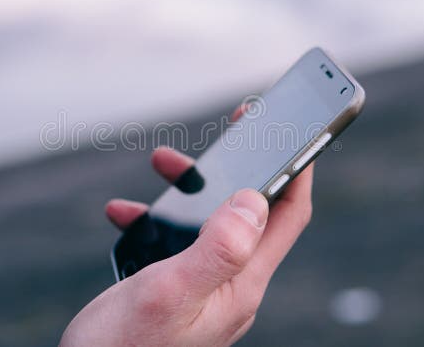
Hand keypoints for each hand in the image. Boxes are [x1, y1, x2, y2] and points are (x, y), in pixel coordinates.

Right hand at [59, 144, 313, 346]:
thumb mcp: (168, 293)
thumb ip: (216, 250)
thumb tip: (255, 200)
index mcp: (240, 285)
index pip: (288, 217)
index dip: (296, 169)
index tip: (291, 128)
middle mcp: (231, 287)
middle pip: (253, 214)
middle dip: (240, 167)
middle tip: (232, 129)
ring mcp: (206, 291)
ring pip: (211, 224)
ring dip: (192, 189)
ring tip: (162, 162)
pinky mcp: (179, 295)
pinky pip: (179, 244)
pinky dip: (157, 221)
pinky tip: (126, 214)